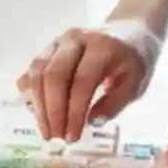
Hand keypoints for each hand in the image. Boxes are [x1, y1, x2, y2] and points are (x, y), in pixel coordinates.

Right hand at [15, 28, 151, 142]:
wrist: (127, 30)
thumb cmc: (133, 60)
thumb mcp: (136, 82)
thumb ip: (116, 102)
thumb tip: (91, 122)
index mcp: (102, 46)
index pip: (82, 81)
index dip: (74, 111)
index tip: (72, 137)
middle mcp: (75, 39)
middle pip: (54, 75)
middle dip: (52, 111)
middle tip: (56, 137)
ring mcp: (58, 42)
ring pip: (38, 72)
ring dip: (39, 105)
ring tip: (47, 131)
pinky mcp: (48, 48)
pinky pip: (32, 71)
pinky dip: (31, 93)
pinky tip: (38, 112)